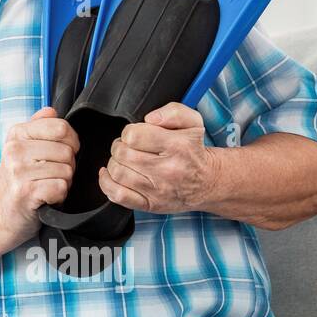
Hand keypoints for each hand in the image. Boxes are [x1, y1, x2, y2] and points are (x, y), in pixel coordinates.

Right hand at [0, 107, 78, 243]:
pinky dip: (59, 197)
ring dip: (63, 183)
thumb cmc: (16, 182)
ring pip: (67, 170)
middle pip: (68, 150)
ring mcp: (18, 170)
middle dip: (67, 166)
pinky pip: (61, 187)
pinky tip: (45, 198)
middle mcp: (15, 149)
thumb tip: (51, 110)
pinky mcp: (25, 191)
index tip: (59, 154)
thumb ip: (38, 127)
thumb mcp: (22, 149)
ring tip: (45, 187)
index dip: (71, 142)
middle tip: (49, 176)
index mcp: (17, 134)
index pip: (61, 127)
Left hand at [98, 102, 217, 212]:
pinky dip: (107, 183)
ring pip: (117, 172)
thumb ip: (173, 112)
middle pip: (122, 154)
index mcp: (178, 146)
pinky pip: (117, 195)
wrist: (208, 183)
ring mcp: (158, 190)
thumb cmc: (194, 150)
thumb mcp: (193, 122)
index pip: (133, 135)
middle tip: (129, 146)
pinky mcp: (150, 204)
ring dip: (115, 162)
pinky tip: (111, 174)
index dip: (130, 132)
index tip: (136, 134)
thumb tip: (151, 119)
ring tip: (125, 159)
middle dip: (120, 146)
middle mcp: (168, 170)